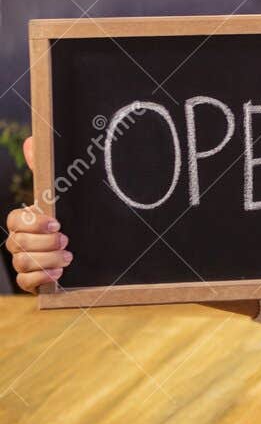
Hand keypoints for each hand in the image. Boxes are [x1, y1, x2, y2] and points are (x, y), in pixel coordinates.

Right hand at [4, 134, 71, 293]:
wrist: (84, 244)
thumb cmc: (67, 215)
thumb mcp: (59, 193)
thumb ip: (43, 169)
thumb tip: (30, 141)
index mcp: (23, 221)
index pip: (14, 221)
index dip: (33, 224)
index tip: (57, 223)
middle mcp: (19, 241)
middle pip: (18, 244)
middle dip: (44, 243)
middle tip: (66, 241)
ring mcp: (23, 261)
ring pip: (22, 263)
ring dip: (47, 260)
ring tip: (68, 256)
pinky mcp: (32, 280)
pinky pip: (25, 283)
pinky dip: (41, 278)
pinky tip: (59, 272)